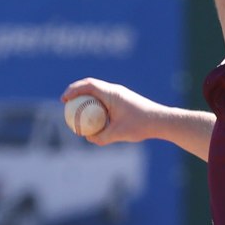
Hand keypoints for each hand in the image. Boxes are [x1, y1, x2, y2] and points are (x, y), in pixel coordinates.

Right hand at [61, 78, 215, 160]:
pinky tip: (93, 117)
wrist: (161, 121)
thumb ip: (102, 137)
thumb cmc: (141, 125)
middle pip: (90, 86)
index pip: (88, 85)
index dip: (73, 90)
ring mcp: (119, 94)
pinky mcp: (123, 100)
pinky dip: (96, 105)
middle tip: (66, 103)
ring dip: (86, 98)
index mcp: (112, 93)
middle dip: (76, 92)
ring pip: (97, 92)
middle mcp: (115, 91)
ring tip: (76, 110)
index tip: (64, 99)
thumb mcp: (120, 134)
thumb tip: (88, 138)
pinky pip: (104, 100)